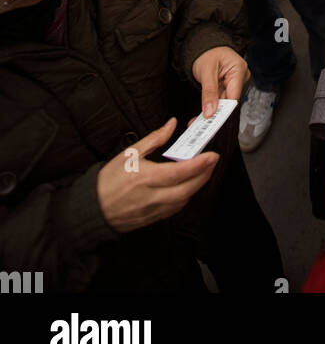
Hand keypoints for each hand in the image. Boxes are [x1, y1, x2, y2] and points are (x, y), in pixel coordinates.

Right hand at [96, 118, 218, 232]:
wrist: (93, 209)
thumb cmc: (109, 180)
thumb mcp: (129, 153)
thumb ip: (154, 139)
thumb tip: (172, 124)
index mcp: (145, 177)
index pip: (179, 173)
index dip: (199, 165)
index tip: (212, 156)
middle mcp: (151, 196)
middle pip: (186, 190)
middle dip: (204, 176)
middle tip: (213, 162)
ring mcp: (153, 210)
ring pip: (183, 201)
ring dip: (196, 187)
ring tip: (202, 172)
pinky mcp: (153, 219)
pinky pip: (174, 209)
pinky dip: (184, 197)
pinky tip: (186, 187)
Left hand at [191, 46, 248, 116]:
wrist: (205, 47)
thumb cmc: (208, 52)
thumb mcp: (206, 71)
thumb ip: (208, 92)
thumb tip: (210, 111)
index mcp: (239, 69)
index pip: (233, 96)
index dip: (222, 110)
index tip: (210, 121)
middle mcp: (240, 78)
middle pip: (229, 102)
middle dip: (214, 113)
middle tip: (200, 124)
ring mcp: (235, 83)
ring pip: (224, 104)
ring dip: (211, 112)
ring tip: (197, 121)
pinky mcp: (228, 88)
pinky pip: (220, 101)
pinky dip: (211, 107)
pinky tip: (202, 115)